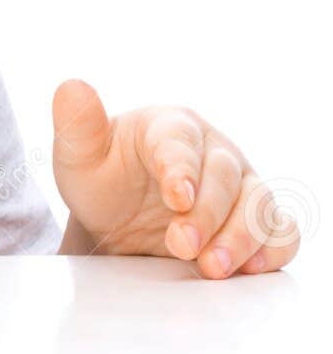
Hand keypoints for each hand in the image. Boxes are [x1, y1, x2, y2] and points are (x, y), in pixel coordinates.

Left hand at [51, 79, 299, 277]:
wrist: (120, 222)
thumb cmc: (101, 180)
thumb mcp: (78, 158)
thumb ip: (76, 126)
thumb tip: (72, 85)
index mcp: (169, 126)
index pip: (180, 142)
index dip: (180, 168)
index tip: (176, 197)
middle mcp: (213, 149)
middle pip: (224, 177)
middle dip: (205, 215)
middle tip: (181, 246)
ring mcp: (240, 185)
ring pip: (259, 204)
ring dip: (241, 238)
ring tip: (213, 268)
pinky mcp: (256, 220)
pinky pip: (281, 232)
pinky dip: (273, 249)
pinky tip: (251, 268)